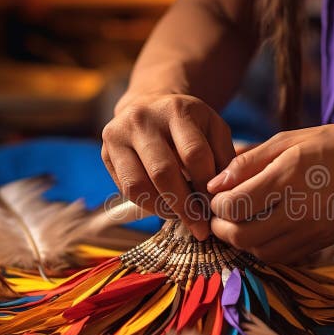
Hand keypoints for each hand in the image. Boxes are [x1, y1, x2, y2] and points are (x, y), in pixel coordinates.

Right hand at [102, 93, 235, 239]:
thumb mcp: (214, 130)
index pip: (194, 154)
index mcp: (177, 109)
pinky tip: (165, 209)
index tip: (217, 208)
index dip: (206, 186)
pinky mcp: (106, 152)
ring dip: (164, 210)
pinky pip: (126, 189)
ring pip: (139, 185)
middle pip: (163, 172)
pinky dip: (148, 205)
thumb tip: (227, 195)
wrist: (151, 106)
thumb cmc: (190, 125)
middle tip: (201, 227)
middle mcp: (142, 118)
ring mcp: (119, 134)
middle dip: (185, 206)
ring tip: (183, 219)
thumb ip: (224, 158)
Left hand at [206, 118, 333, 262]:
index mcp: (288, 177)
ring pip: (260, 253)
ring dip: (242, 241)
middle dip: (222, 227)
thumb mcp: (288, 140)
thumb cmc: (333, 143)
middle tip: (220, 214)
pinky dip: (264, 249)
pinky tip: (263, 231)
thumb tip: (214, 184)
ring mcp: (313, 231)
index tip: (216, 196)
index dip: (216, 204)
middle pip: (242, 236)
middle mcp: (300, 209)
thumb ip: (248, 162)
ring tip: (241, 222)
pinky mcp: (322, 243)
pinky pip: (282, 258)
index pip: (234, 205)